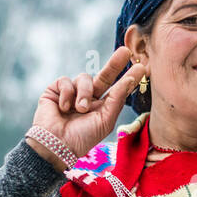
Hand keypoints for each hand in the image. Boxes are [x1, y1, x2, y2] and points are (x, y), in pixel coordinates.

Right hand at [26, 47, 146, 169]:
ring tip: (80, 109)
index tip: (141, 67)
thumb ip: (117, 99)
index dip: (127, 79)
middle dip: (114, 64)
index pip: (116, 89)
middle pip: (104, 76)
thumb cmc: (82, 138)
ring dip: (84, 93)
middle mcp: (88, 97)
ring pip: (84, 78)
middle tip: (125, 52)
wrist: (56, 145)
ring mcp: (72, 92)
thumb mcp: (105, 120)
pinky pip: (66, 81)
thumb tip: (130, 80)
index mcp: (101, 107)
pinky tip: (63, 108)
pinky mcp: (56, 90)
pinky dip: (67, 94)